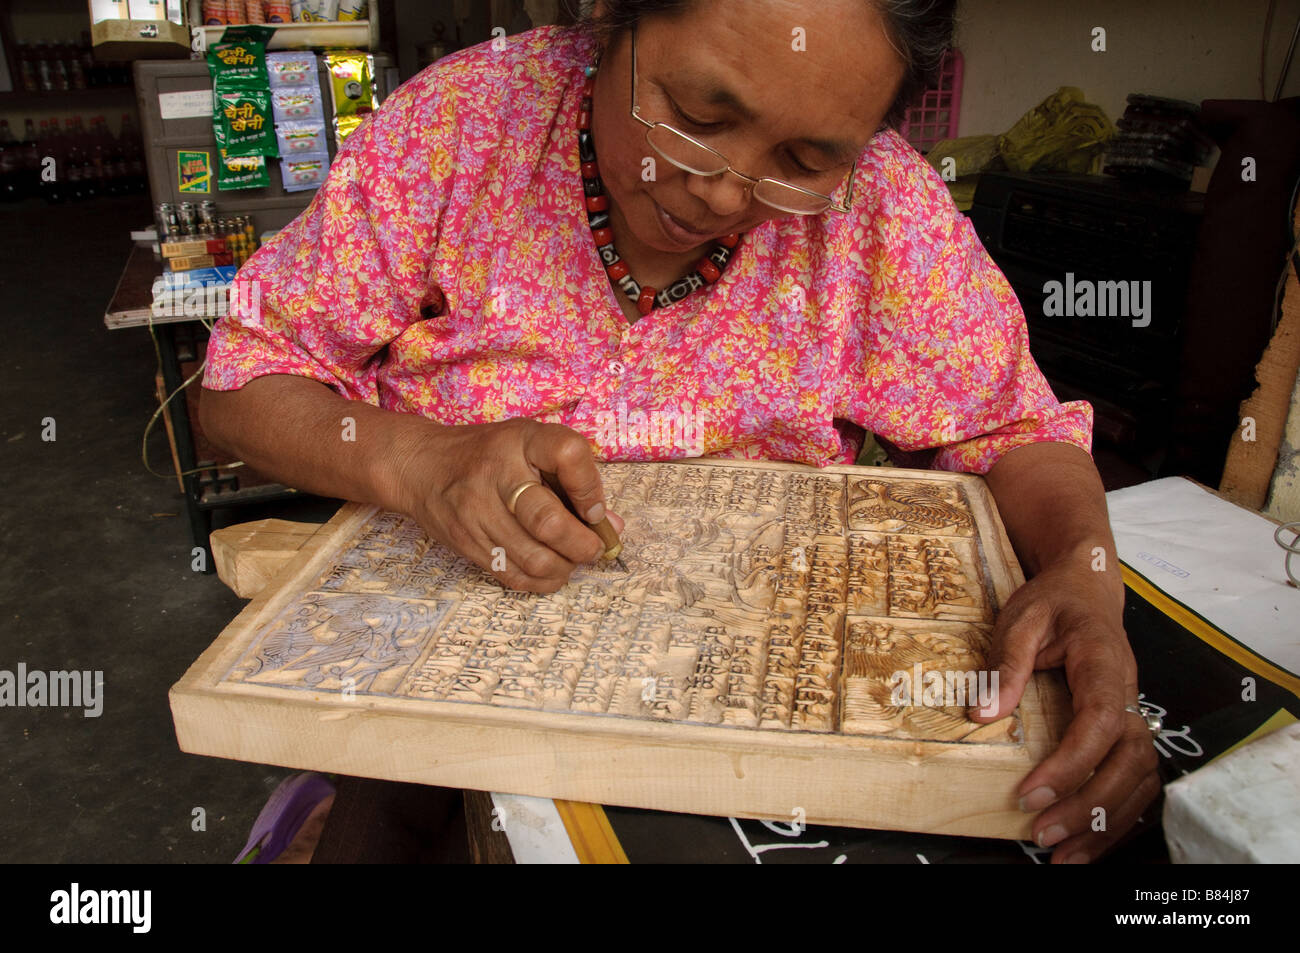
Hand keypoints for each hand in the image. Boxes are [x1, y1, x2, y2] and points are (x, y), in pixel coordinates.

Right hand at [392, 417, 623, 592]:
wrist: (422, 465)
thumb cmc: (490, 454)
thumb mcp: (531, 446)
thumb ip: (572, 479)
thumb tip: (612, 525)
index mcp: (522, 440)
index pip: (568, 454)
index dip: (591, 488)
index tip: (598, 511)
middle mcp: (497, 473)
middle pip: (549, 522)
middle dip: (582, 545)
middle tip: (594, 549)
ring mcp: (476, 511)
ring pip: (533, 558)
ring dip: (564, 568)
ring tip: (571, 561)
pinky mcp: (466, 542)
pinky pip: (511, 575)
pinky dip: (540, 581)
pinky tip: (550, 572)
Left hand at [970, 555, 1159, 862]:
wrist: (1085, 587)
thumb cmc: (1052, 602)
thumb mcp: (1020, 620)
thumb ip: (1005, 664)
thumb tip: (983, 712)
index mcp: (1104, 663)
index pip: (1097, 722)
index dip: (1070, 764)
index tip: (1032, 793)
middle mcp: (1128, 694)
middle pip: (1127, 761)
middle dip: (1088, 805)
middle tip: (1044, 835)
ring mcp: (1133, 714)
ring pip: (1139, 779)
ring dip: (1107, 822)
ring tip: (1068, 856)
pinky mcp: (1127, 730)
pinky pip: (1135, 781)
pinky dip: (1116, 816)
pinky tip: (1089, 843)